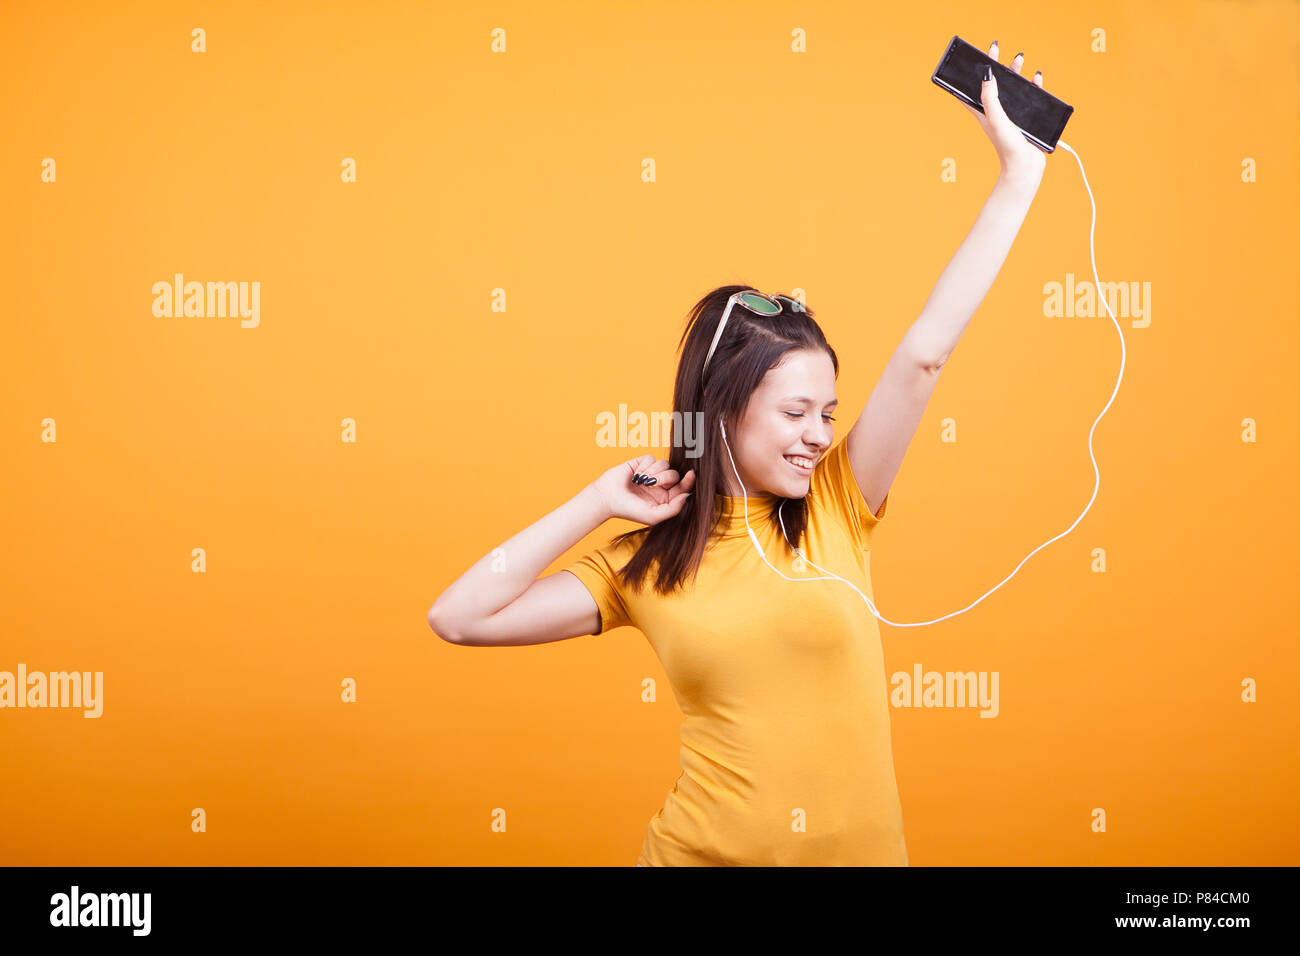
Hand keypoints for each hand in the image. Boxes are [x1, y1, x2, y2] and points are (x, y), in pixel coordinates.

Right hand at [591, 455, 695, 525]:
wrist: (607, 498)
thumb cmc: (629, 510)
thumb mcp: (654, 516)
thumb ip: (673, 509)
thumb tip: (688, 495)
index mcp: (665, 498)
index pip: (682, 488)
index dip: (688, 481)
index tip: (691, 474)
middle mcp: (660, 485)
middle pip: (674, 474)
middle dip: (664, 478)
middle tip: (650, 484)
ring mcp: (651, 473)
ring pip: (664, 464)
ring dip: (652, 473)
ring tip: (640, 482)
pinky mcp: (641, 463)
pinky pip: (651, 458)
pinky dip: (644, 466)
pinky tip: (636, 475)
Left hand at [963, 39, 1047, 182]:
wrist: (1025, 165)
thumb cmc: (1006, 145)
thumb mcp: (995, 118)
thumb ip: (990, 98)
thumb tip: (986, 76)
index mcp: (983, 111)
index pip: (973, 88)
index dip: (974, 72)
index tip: (977, 55)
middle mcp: (996, 111)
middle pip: (995, 83)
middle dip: (997, 66)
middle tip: (998, 49)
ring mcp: (1011, 114)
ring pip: (1012, 88)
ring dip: (1015, 73)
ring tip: (1020, 59)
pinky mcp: (1026, 118)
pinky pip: (1029, 97)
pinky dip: (1033, 86)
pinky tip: (1036, 78)